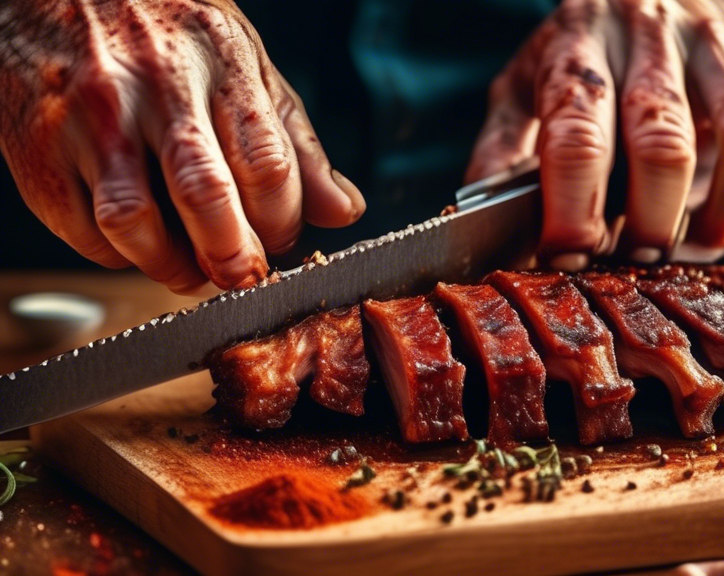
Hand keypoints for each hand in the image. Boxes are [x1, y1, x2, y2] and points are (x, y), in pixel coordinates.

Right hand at [0, 0, 364, 291]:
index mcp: (220, 62)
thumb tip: (344, 212)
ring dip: (171, 268)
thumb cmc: (166, 31)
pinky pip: (82, 229)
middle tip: (242, 275)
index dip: (283, 223)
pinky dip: (117, 255)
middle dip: (233, 257)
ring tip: (190, 270)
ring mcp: (87, 115)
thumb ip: (295, 143)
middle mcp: (153, 85)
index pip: (267, 165)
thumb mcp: (245, 65)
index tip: (281, 241)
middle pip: (204, 195)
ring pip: (134, 222)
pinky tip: (140, 243)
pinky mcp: (36, 147)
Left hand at [467, 0, 723, 268]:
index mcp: (571, 45)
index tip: (565, 255)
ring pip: (690, 143)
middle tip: (616, 262)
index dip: (571, 204)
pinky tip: (716, 235)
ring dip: (671, 215)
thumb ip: (505, 142)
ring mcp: (690, 46)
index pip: (572, 131)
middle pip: (642, 140)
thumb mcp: (531, 82)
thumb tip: (474, 215)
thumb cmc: (589, 53)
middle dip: (631, 219)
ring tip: (654, 254)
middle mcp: (633, 36)